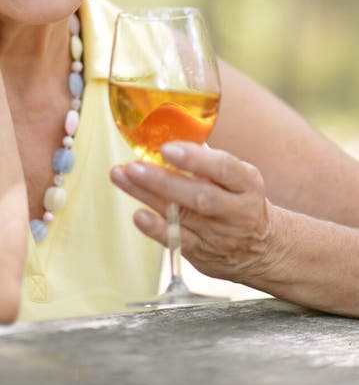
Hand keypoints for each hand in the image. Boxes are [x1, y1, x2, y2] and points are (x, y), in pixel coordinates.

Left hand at [110, 143, 284, 284]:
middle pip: (200, 196)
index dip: (196, 159)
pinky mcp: (203, 253)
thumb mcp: (238, 177)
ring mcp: (219, 235)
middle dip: (163, 180)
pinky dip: (157, 229)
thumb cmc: (240, 200)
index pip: (224, 169)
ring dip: (147, 196)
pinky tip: (139, 215)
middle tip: (133, 165)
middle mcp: (237, 211)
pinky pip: (179, 242)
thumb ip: (208, 160)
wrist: (264, 249)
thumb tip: (171, 131)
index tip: (166, 148)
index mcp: (247, 184)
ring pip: (182, 216)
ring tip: (122, 176)